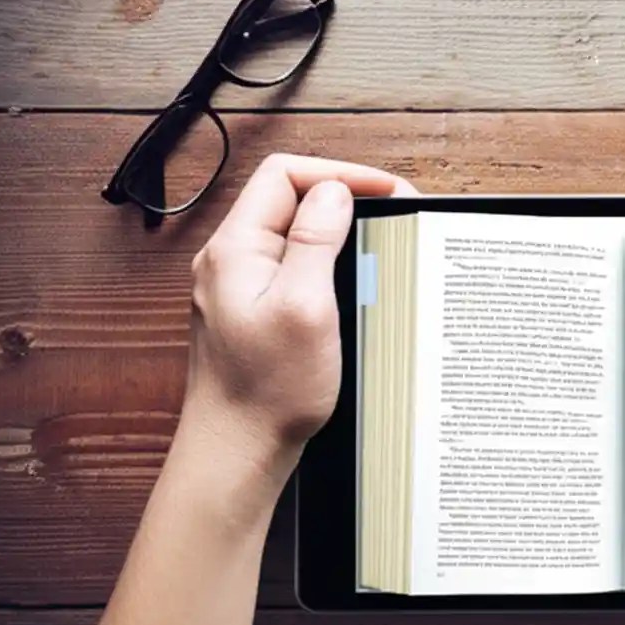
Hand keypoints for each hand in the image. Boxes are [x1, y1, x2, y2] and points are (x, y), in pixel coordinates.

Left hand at [182, 154, 417, 471]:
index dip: (341, 174)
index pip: (286, 175)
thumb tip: (334, 192)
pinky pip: (294, 266)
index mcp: (236, 248)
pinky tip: (354, 282)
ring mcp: (241, 285)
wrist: (238, 450)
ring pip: (295, 233)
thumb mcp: (305, 308)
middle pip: (291, 199)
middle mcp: (232, 260)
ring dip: (340, 233)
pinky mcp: (255, 310)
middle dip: (346, 199)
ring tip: (380, 245)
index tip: (386, 191)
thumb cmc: (266, 393)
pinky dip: (329, 263)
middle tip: (393, 215)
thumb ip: (315, 241)